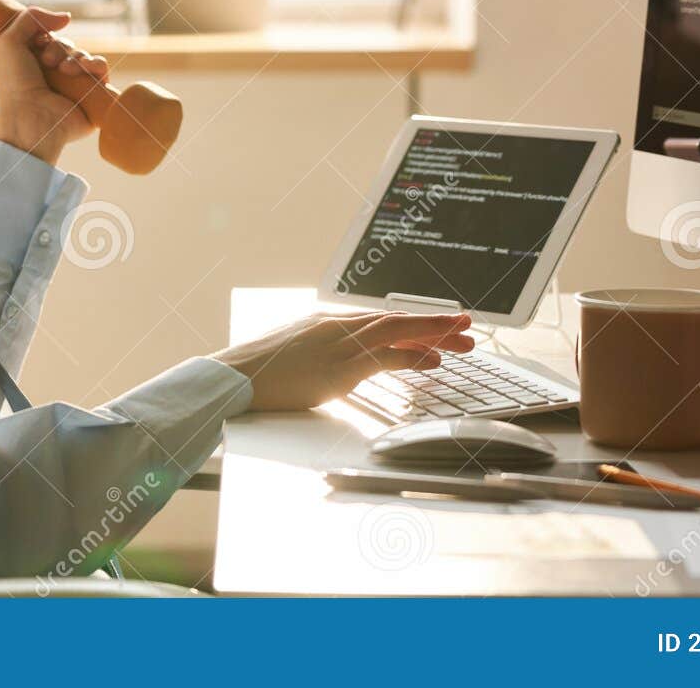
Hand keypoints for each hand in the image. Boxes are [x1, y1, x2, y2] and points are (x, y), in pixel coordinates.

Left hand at [0, 6, 110, 164]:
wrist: (30, 119)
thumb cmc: (15, 86)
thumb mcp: (9, 42)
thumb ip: (30, 18)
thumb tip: (67, 17)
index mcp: (36, 65)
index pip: (52, 39)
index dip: (48, 36)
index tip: (37, 45)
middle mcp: (56, 76)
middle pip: (69, 46)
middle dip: (61, 48)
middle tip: (48, 62)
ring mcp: (75, 86)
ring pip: (86, 56)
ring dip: (77, 57)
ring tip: (64, 71)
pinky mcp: (93, 96)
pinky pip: (103, 70)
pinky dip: (96, 64)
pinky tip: (83, 70)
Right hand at [212, 311, 474, 411]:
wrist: (232, 379)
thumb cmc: (256, 376)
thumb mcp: (294, 361)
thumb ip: (321, 361)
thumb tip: (340, 370)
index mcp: (326, 324)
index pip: (379, 321)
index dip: (413, 324)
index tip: (438, 328)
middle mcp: (336, 327)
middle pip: (394, 320)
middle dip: (433, 323)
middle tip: (467, 326)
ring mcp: (338, 344)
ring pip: (396, 331)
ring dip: (433, 332)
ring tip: (463, 336)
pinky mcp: (338, 366)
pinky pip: (384, 356)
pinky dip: (412, 356)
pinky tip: (434, 361)